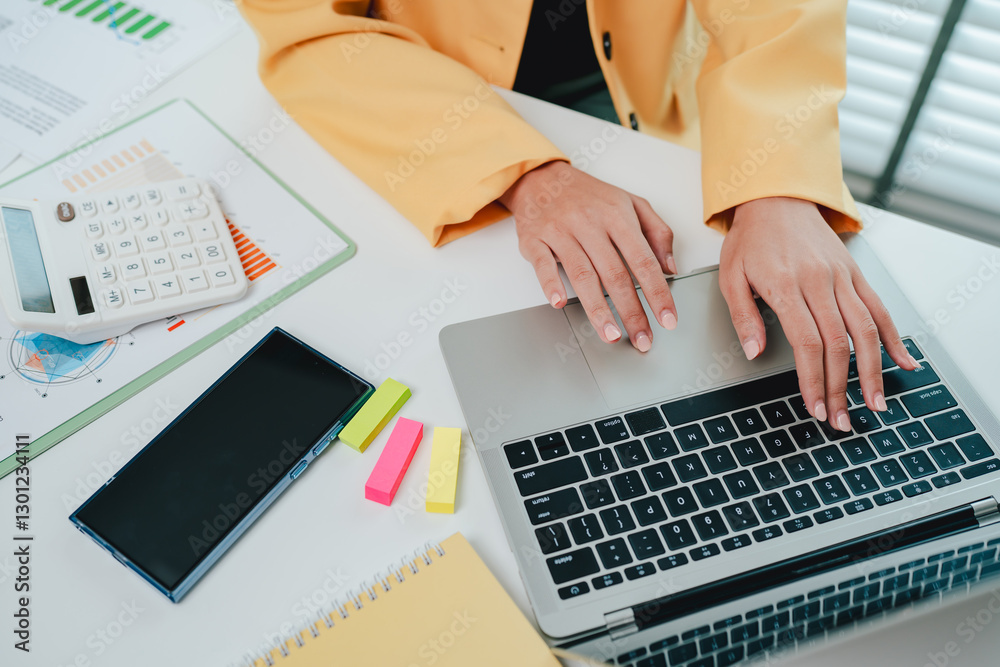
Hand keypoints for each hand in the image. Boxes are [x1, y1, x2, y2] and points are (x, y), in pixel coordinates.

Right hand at [498, 161, 677, 351]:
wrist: (542, 178)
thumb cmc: (588, 195)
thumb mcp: (631, 202)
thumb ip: (657, 232)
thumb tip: (670, 267)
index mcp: (617, 216)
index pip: (644, 261)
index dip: (658, 293)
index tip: (667, 319)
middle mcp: (590, 223)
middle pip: (615, 274)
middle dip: (631, 311)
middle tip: (641, 338)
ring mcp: (561, 231)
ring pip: (583, 274)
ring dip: (597, 309)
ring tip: (610, 334)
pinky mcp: (535, 239)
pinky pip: (543, 264)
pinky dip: (551, 285)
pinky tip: (560, 303)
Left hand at [719, 196, 920, 431]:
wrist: (777, 198)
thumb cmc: (751, 239)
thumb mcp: (730, 276)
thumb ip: (743, 316)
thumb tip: (754, 353)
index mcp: (787, 285)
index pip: (808, 342)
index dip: (814, 379)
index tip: (815, 406)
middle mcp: (820, 281)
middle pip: (839, 343)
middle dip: (842, 386)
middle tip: (842, 419)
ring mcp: (842, 277)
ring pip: (866, 329)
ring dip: (873, 371)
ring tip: (875, 402)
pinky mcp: (855, 273)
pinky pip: (879, 309)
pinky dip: (893, 338)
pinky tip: (904, 363)